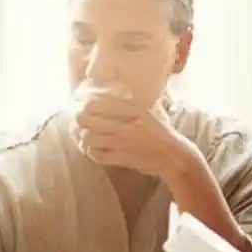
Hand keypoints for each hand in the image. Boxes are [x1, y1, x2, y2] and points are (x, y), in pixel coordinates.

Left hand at [71, 89, 196, 179]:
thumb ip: (132, 103)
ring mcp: (121, 143)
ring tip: (83, 134)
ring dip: (82, 136)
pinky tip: (92, 148)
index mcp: (133, 109)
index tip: (83, 104)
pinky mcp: (121, 159)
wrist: (173, 157)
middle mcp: (125, 125)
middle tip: (78, 120)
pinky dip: (90, 152)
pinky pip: (96, 155)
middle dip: (78, 118)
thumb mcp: (150, 110)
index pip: (97, 102)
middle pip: (86, 118)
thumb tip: (114, 93)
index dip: (85, 103)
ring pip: (87, 137)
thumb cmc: (161, 132)